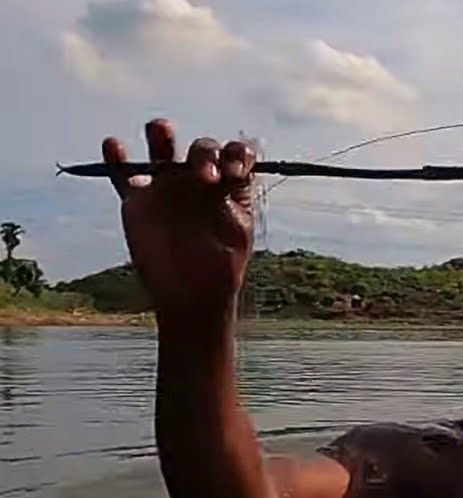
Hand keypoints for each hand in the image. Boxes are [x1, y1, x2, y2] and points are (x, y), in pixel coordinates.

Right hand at [101, 119, 255, 324]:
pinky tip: (114, 145)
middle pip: (201, 149)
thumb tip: (240, 171)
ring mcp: (168, 188)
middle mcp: (199, 180)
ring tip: (161, 131)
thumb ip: (236, 199)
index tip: (234, 170)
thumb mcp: (238, 232)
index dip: (237, 153)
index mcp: (228, 185)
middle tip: (206, 177)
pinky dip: (116, 159)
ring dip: (161, 135)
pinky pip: (123, 174)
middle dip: (204, 154)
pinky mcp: (138, 202)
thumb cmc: (222, 267)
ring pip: (161, 150)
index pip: (235, 154)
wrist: (192, 294)